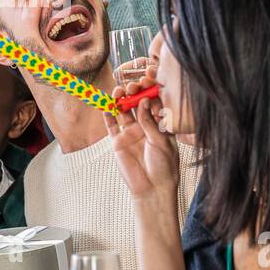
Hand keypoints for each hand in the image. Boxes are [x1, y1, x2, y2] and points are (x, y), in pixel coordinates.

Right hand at [103, 75, 178, 208]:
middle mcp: (145, 126)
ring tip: (118, 92)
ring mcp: (131, 133)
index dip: (149, 91)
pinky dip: (107, 115)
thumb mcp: (161, 142)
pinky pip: (111, 126)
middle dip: (134, 93)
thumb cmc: (164, 166)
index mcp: (159, 125)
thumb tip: (143, 101)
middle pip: (137, 104)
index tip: (146, 81)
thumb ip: (150, 122)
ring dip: (120, 100)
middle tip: (131, 86)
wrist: (152, 189)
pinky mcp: (118, 142)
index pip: (153, 103)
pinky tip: (105, 105)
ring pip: (123, 112)